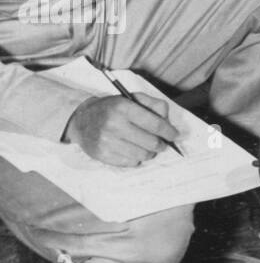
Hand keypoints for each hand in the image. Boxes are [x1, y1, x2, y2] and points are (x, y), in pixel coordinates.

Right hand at [63, 94, 179, 165]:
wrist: (82, 119)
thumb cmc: (112, 109)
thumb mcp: (132, 98)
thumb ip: (154, 105)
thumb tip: (168, 124)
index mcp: (123, 107)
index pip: (155, 124)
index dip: (169, 132)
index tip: (174, 135)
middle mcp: (114, 124)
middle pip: (152, 142)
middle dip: (161, 144)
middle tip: (161, 143)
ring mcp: (107, 141)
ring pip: (143, 155)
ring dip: (150, 152)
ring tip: (147, 147)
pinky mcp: (103, 154)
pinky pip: (131, 163)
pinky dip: (136, 158)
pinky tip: (131, 150)